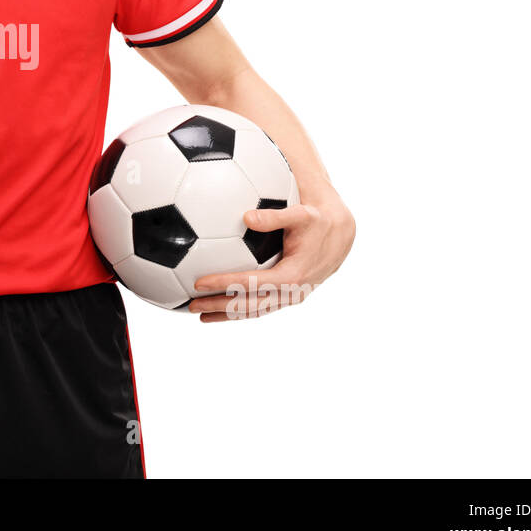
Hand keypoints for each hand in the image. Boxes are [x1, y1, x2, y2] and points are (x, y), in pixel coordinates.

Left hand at [186, 186, 355, 322]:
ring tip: (199, 315)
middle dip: (219, 306)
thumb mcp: (300, 214)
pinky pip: (261, 306)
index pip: (251, 283)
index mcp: (292, 275)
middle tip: (191, 305)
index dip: (224, 284)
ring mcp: (290, 297)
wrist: (339, 236)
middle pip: (249, 304)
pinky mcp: (289, 296)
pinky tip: (220, 308)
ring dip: (227, 314)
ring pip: (255, 310)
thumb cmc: (316, 221)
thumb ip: (275, 217)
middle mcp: (291, 292)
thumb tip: (246, 216)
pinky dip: (240, 310)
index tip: (199, 283)